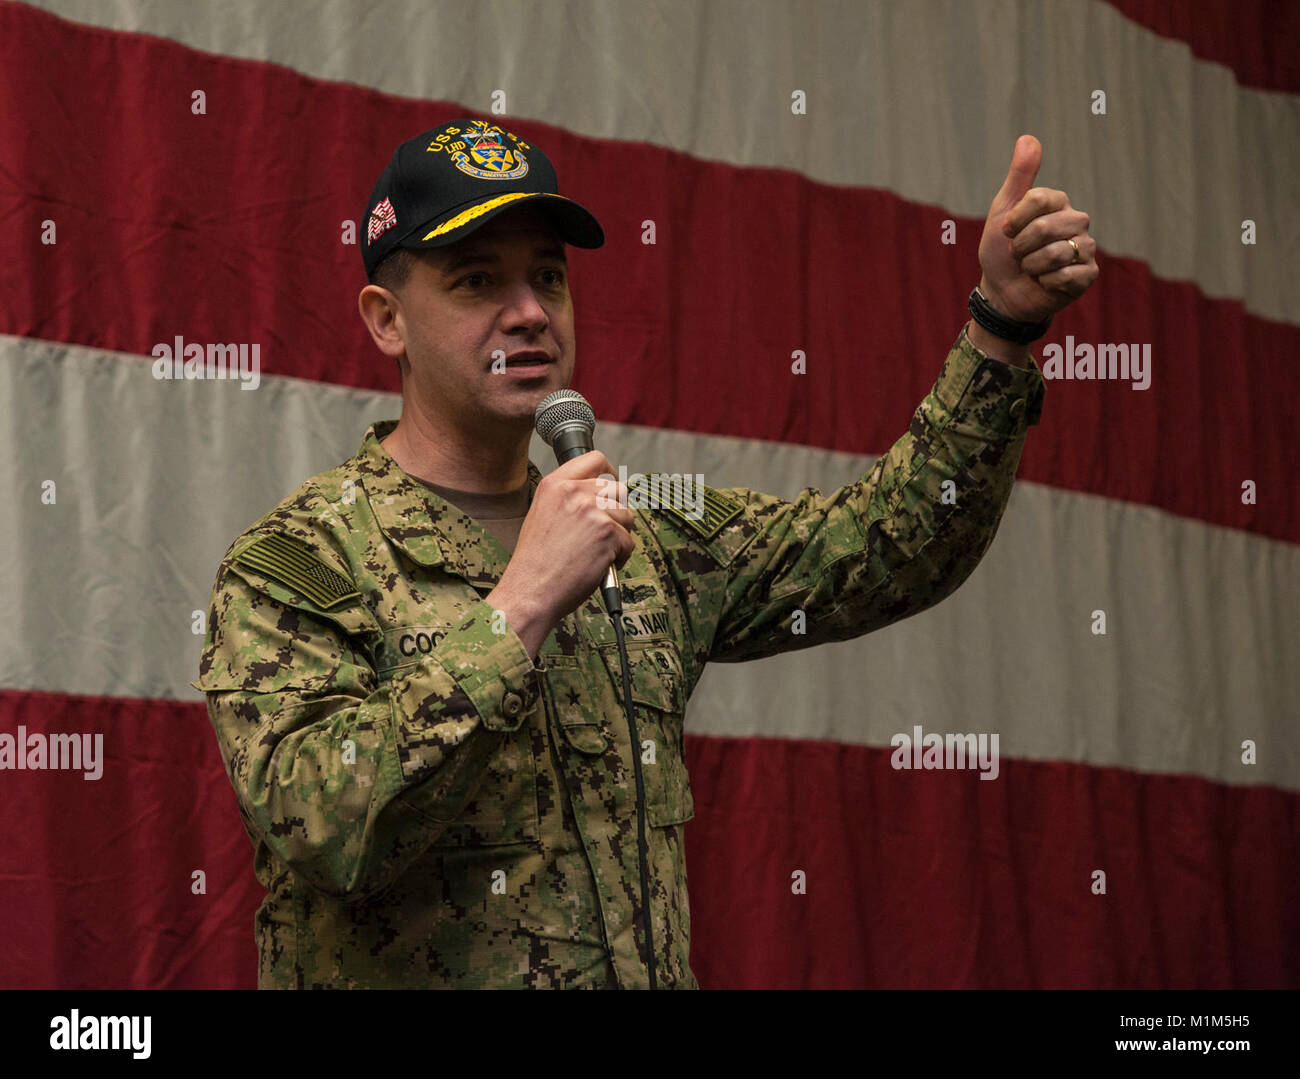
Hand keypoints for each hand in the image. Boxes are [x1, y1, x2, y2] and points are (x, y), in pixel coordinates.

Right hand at [487, 450, 635, 654]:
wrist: (530, 591)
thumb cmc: (535, 562)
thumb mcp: (543, 515)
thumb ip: (568, 499)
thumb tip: (601, 494)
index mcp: (555, 484)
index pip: (594, 460)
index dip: (608, 472)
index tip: (611, 487)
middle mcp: (573, 492)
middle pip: (618, 489)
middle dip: (616, 513)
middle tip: (600, 535)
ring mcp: (592, 511)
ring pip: (627, 517)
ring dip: (619, 537)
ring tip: (594, 554)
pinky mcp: (607, 533)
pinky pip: (629, 542)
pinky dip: (619, 557)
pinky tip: (597, 565)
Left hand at [977, 134, 1098, 323]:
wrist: (1002, 292)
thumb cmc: (1002, 251)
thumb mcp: (1003, 211)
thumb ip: (1019, 177)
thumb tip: (1028, 138)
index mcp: (1058, 203)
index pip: (1038, 199)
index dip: (1015, 221)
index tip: (1007, 231)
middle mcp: (1077, 221)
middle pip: (1045, 227)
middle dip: (1021, 247)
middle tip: (1019, 254)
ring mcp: (1086, 248)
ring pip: (1055, 252)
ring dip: (1031, 266)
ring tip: (1031, 269)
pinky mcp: (1088, 275)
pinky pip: (1067, 276)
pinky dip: (1046, 283)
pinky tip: (1045, 283)